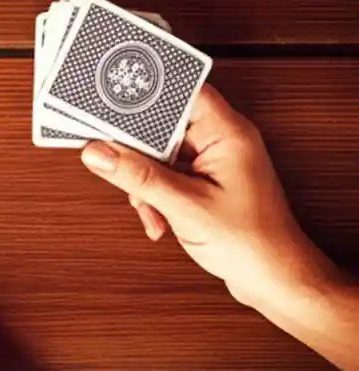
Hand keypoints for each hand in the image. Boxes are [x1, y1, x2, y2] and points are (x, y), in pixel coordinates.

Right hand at [79, 85, 339, 305]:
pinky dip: (155, 195)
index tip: (111, 102)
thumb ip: (137, 176)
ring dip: (145, 181)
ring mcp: (214, 162)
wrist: (273, 278)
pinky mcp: (206, 181)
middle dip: (138, 153)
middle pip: (164, 125)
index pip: (182, 92)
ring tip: (150, 209)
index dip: (146, 94)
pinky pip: (167, 175)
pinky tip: (158, 219)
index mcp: (227, 133)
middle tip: (118, 166)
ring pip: (161, 154)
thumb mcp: (183, 206)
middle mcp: (222, 141)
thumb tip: (98, 152)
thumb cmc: (250, 242)